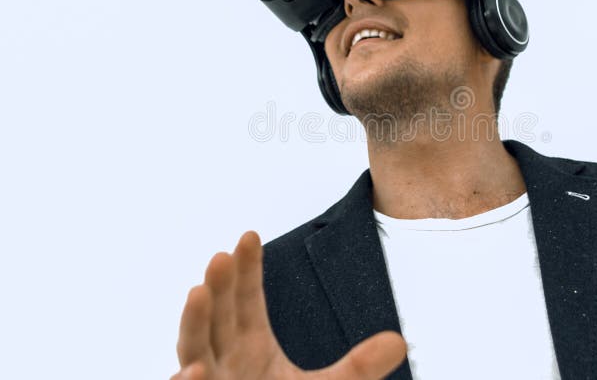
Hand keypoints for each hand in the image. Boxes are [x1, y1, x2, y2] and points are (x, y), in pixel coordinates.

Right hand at [172, 231, 406, 379]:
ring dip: (193, 322)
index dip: (246, 269)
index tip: (248, 235)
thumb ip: (359, 367)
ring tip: (197, 291)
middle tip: (222, 255)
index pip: (246, 300)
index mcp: (251, 346)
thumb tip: (399, 342)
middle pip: (219, 317)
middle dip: (219, 287)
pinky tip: (192, 370)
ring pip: (195, 350)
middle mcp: (225, 361)